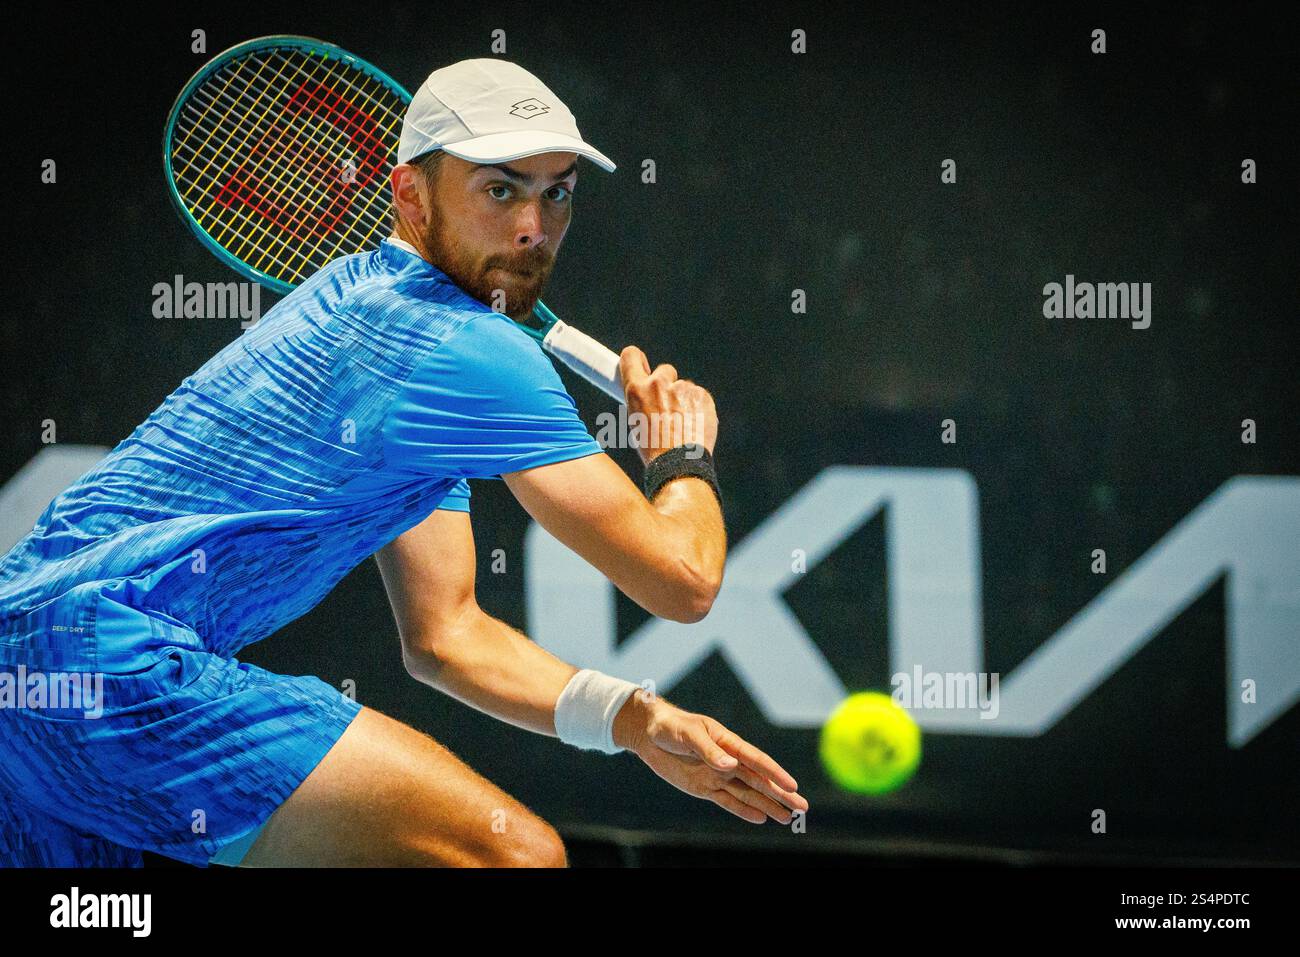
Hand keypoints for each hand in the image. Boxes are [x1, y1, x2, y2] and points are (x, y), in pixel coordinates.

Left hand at [617, 691, 808, 823]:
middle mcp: (728, 760)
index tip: (792, 786)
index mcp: (728, 742)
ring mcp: (717, 775)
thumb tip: (731, 765)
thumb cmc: (671, 726)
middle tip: (802, 807)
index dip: (775, 773)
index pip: (756, 760)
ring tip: (787, 817)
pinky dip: (743, 810)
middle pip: (759, 780)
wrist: (649, 732)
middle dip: (780, 794)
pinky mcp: (704, 787)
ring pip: (748, 793)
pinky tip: (760, 818)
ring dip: (767, 804)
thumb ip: (709, 750)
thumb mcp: (688, 734)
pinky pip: (727, 801)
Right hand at [618, 346, 717, 466]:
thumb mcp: (635, 423)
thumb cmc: (654, 450)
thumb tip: (646, 394)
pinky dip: (698, 408)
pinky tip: (694, 425)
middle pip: (664, 370)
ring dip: (683, 400)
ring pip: (684, 387)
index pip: (631, 356)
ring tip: (682, 425)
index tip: (642, 364)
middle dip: (667, 384)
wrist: (679, 465)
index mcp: (636, 390)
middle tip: (667, 407)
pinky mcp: (702, 395)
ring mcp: (683, 388)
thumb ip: (641, 401)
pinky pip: (699, 397)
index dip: (636, 359)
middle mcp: (658, 384)